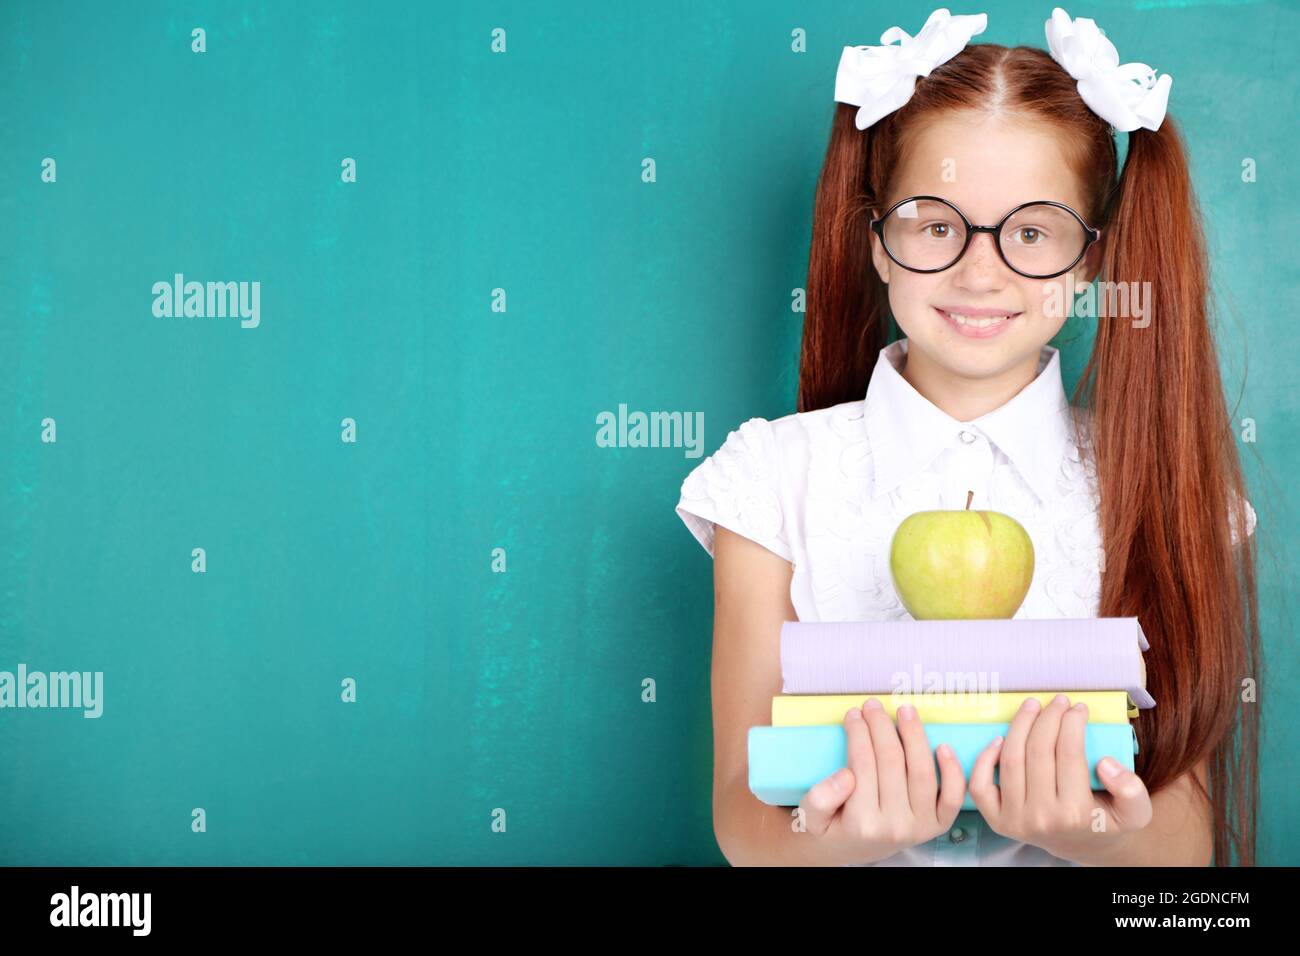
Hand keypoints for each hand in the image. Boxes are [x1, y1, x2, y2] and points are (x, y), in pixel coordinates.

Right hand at [797, 698, 966, 865]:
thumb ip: (820, 799)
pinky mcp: (937, 824)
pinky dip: (952, 771)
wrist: (855, 850)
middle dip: (881, 726)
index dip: (858, 732)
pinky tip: (943, 745)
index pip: (862, 764)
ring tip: (905, 711)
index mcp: (862, 823)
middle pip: (891, 762)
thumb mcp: (811, 818)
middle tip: (873, 706)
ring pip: (921, 772)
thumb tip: (845, 775)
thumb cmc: (834, 827)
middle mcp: (895, 826)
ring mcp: (920, 826)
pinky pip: (953, 797)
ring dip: (915, 735)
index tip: (853, 714)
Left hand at [968, 694, 1152, 862]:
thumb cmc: (1106, 822)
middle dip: (1048, 717)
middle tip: (1058, 701)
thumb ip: (1132, 790)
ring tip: (1032, 706)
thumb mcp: (1135, 813)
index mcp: (1075, 814)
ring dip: (1019, 725)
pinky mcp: (996, 820)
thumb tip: (1105, 763)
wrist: (1083, 845)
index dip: (1072, 723)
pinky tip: (1000, 737)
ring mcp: (1015, 820)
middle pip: (1038, 751)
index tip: (1079, 708)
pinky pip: (980, 784)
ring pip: (1010, 759)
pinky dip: (984, 758)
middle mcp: (1041, 817)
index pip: (1069, 753)